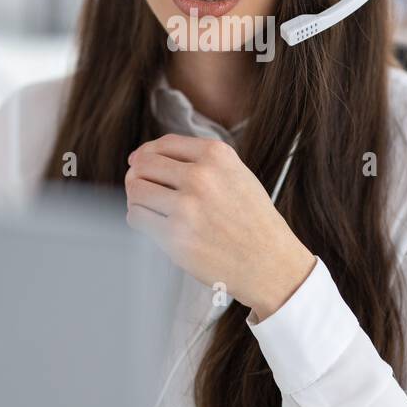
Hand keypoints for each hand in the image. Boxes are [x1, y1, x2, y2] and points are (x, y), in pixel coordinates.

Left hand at [125, 134, 315, 321]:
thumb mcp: (236, 174)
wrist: (270, 263)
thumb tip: (140, 157)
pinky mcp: (175, 236)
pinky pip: (136, 217)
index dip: (145, 153)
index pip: (163, 144)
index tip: (139, 164)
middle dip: (137, 175)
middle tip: (143, 189)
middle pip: (143, 164)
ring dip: (137, 198)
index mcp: (217, 155)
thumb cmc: (251, 219)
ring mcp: (187, 206)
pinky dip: (140, 220)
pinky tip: (155, 225)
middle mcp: (201, 176)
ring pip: (135, 189)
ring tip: (150, 208)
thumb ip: (197, 161)